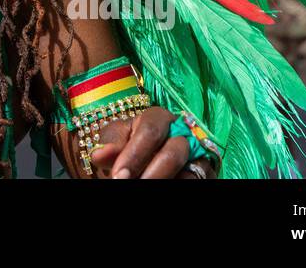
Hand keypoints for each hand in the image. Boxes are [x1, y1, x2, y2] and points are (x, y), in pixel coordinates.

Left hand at [87, 106, 214, 178]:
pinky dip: (175, 184)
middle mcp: (184, 132)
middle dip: (149, 174)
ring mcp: (198, 154)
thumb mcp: (116, 143)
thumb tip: (99, 154)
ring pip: (187, 173)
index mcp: (159, 117)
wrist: (141, 164)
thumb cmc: (127, 149)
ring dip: (162, 181)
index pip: (150, 130)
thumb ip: (109, 145)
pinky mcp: (206, 173)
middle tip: (128, 185)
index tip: (118, 174)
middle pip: (172, 153)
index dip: (134, 154)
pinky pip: (194, 182)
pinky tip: (162, 186)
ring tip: (140, 188)